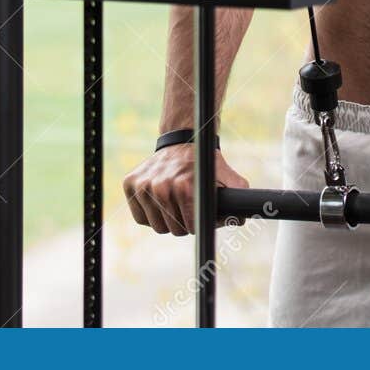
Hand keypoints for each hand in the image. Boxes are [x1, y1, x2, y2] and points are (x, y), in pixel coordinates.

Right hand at [122, 144, 248, 235]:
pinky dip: (150, 214)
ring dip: (167, 220)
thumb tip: (239, 221)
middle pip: (173, 230)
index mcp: (184, 186)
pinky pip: (140, 218)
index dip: (199, 224)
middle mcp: (161, 186)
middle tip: (188, 207)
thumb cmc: (207, 164)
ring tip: (176, 202)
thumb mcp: (229, 178)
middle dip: (184, 223)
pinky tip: (160, 200)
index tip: (201, 214)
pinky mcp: (129, 183)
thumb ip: (237, 200)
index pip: (191, 227)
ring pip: (156, 226)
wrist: (184, 140)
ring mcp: (143, 185)